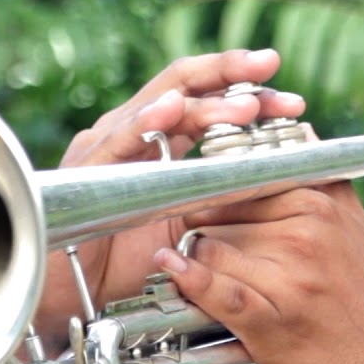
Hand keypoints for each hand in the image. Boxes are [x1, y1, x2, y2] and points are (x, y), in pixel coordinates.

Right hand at [31, 49, 305, 351]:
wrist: (71, 295)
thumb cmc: (125, 257)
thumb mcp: (187, 220)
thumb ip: (218, 192)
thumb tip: (277, 175)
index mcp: (155, 138)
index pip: (204, 97)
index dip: (246, 90)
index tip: (292, 98)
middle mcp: (129, 130)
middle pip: (183, 85)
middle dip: (230, 74)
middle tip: (272, 68)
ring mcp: (105, 144)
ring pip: (158, 107)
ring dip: (204, 104)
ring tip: (244, 105)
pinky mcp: (85, 169)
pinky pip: (117, 139)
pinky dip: (144, 122)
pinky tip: (170, 110)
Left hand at [151, 182, 363, 363]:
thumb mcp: (356, 225)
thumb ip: (325, 178)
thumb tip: (299, 129)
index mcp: (320, 205)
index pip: (243, 182)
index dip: (214, 192)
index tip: (195, 199)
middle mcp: (305, 235)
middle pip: (221, 215)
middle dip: (201, 227)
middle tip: (188, 238)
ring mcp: (288, 278)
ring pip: (212, 249)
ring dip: (194, 257)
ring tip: (188, 264)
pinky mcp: (271, 321)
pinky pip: (217, 290)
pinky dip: (188, 278)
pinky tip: (171, 267)